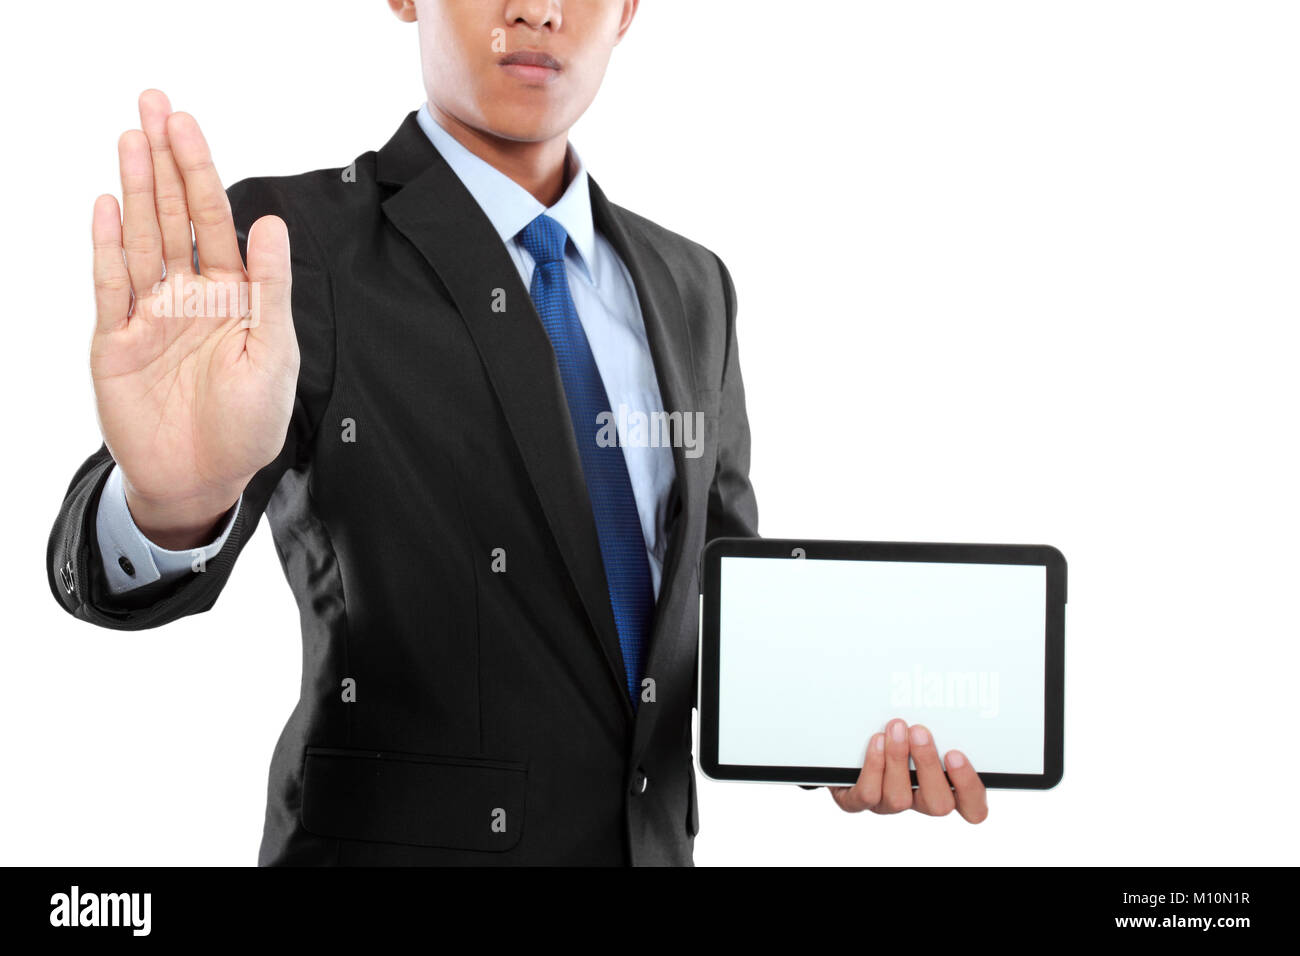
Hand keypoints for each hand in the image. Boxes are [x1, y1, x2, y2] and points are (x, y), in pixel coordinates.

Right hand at [90, 90, 298, 547]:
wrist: (205, 479)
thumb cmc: (249, 423)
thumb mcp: (273, 354)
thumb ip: (270, 288)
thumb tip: (272, 223)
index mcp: (233, 295)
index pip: (214, 221)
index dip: (201, 172)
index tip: (187, 125)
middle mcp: (189, 294)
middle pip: (173, 216)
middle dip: (164, 162)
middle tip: (153, 105)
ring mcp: (150, 314)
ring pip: (140, 240)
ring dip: (135, 190)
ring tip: (129, 139)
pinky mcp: (117, 341)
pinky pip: (110, 285)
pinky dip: (106, 246)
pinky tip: (105, 206)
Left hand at [830, 717, 987, 821]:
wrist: (846, 746)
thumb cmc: (895, 731)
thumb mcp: (920, 726)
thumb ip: (938, 721)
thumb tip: (949, 691)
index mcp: (943, 788)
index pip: (973, 808)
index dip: (969, 788)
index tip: (956, 754)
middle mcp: (918, 801)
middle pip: (938, 804)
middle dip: (929, 765)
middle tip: (920, 732)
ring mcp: (888, 804)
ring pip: (899, 798)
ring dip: (898, 759)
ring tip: (896, 728)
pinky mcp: (857, 802)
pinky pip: (868, 794)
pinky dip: (873, 766)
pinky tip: (876, 740)